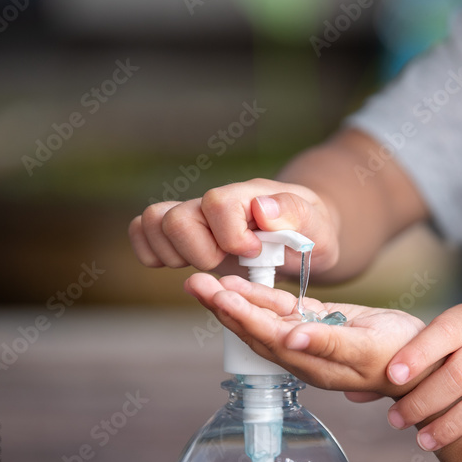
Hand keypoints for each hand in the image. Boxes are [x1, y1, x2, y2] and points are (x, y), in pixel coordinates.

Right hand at [130, 180, 339, 275]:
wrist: (302, 237)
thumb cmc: (310, 231)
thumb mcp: (317, 225)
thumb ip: (294, 214)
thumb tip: (262, 209)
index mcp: (246, 196)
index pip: (217, 204)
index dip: (231, 236)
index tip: (254, 253)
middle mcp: (213, 203)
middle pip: (175, 218)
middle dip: (201, 253)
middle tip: (229, 263)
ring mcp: (194, 217)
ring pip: (152, 222)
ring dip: (174, 255)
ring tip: (209, 265)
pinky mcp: (181, 235)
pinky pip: (143, 232)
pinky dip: (152, 253)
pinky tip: (182, 265)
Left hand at [185, 273, 425, 395]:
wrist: (424, 360)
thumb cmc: (400, 358)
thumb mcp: (366, 349)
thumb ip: (327, 344)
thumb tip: (289, 339)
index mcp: (310, 362)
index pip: (265, 337)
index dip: (239, 316)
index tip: (216, 295)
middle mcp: (303, 354)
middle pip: (255, 329)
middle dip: (224, 306)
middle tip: (195, 282)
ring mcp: (309, 340)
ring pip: (264, 319)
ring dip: (236, 300)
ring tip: (206, 281)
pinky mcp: (320, 325)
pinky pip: (283, 311)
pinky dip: (261, 297)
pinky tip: (243, 284)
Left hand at [383, 304, 461, 457]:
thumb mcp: (448, 342)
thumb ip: (405, 365)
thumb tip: (352, 391)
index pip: (443, 332)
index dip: (417, 353)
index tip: (391, 376)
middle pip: (460, 373)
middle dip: (424, 401)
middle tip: (395, 421)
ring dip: (452, 425)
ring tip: (424, 442)